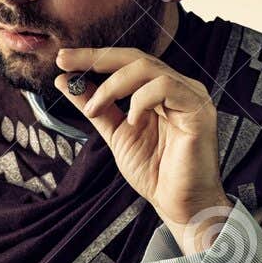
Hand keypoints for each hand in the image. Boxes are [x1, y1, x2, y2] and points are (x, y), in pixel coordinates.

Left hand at [55, 47, 229, 253]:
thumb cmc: (154, 171)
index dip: (94, 57)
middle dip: (96, 58)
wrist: (178, 204)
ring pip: (148, 68)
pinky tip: (132, 121)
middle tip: (64, 62)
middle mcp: (177, 87)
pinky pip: (166, 87)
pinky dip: (141, 100)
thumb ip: (96, 107)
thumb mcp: (115, 133)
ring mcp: (190, 96)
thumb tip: (65, 82)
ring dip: (112, 85)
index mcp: (159, 91)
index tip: (62, 60)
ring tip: (94, 108)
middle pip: (135, 57)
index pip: (125, 63)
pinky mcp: (199, 110)